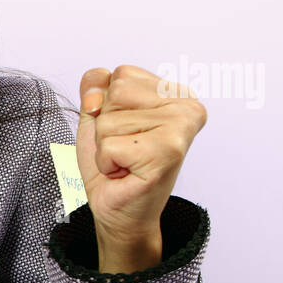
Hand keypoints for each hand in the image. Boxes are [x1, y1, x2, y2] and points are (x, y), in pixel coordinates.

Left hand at [77, 65, 206, 254]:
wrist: (118, 208)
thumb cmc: (114, 164)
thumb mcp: (97, 116)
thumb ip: (96, 87)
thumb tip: (96, 88)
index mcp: (175, 92)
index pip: (120, 73)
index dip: (107, 105)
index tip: (125, 131)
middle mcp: (185, 106)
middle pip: (114, 92)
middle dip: (105, 124)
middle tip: (124, 148)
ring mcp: (180, 128)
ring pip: (108, 120)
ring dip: (105, 146)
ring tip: (125, 161)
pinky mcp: (166, 152)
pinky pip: (108, 145)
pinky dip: (107, 163)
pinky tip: (126, 172)